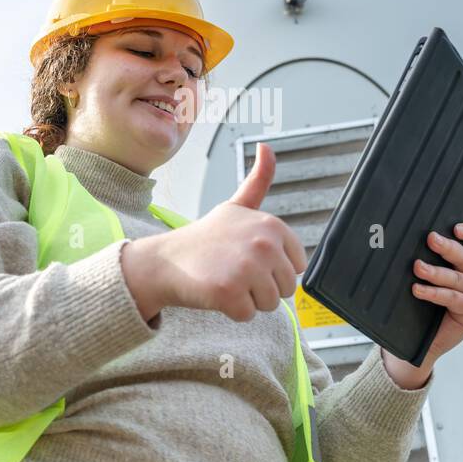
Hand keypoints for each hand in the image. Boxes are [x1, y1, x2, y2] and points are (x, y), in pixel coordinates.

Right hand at [121, 143, 306, 322]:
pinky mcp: (229, 292)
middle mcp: (263, 244)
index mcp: (272, 225)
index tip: (246, 257)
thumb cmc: (206, 238)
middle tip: (233, 271)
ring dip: (248, 300)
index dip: (272, 269)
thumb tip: (266, 145)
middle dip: (261, 287)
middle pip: (285, 289)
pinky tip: (215, 292)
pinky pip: (248, 316)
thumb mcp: (236, 206)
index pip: (296, 267)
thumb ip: (258, 180)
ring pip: (270, 305)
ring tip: (225, 280)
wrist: (166, 261)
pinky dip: (231, 311)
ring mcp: (247, 268)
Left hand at [411, 222, 462, 364]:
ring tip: (418, 268)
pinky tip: (418, 290)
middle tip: (431, 239)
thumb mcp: (426, 276)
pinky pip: (453, 298)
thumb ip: (425, 257)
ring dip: (436, 272)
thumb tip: (403, 237)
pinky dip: (435, 293)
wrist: (421, 339)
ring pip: (458, 278)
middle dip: (449, 247)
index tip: (457, 227)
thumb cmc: (422, 303)